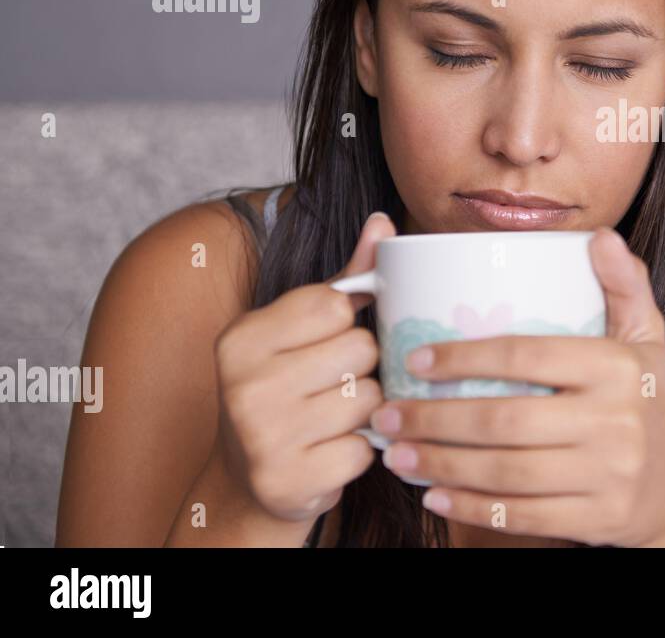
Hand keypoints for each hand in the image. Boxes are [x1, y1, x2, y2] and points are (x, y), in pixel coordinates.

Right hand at [212, 210, 394, 521]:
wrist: (248, 480)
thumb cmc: (286, 389)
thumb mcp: (302, 330)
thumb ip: (347, 278)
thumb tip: (384, 222)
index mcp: (242, 336)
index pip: (335, 306)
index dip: (347, 324)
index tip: (326, 343)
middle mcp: (242, 383)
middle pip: (360, 351)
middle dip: (361, 369)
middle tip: (332, 386)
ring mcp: (261, 436)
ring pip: (369, 399)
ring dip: (364, 411)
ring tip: (332, 418)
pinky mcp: (285, 481)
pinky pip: (363, 450)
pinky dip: (358, 452)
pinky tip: (329, 452)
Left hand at [372, 226, 664, 546]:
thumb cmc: (646, 402)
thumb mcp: (648, 339)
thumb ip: (625, 285)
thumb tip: (600, 237)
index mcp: (619, 367)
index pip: (528, 355)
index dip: (465, 358)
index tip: (415, 360)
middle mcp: (617, 421)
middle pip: (506, 420)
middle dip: (435, 419)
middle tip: (387, 412)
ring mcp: (608, 476)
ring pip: (507, 472)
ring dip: (441, 464)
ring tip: (397, 453)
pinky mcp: (598, 521)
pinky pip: (522, 516)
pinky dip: (471, 508)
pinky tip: (434, 495)